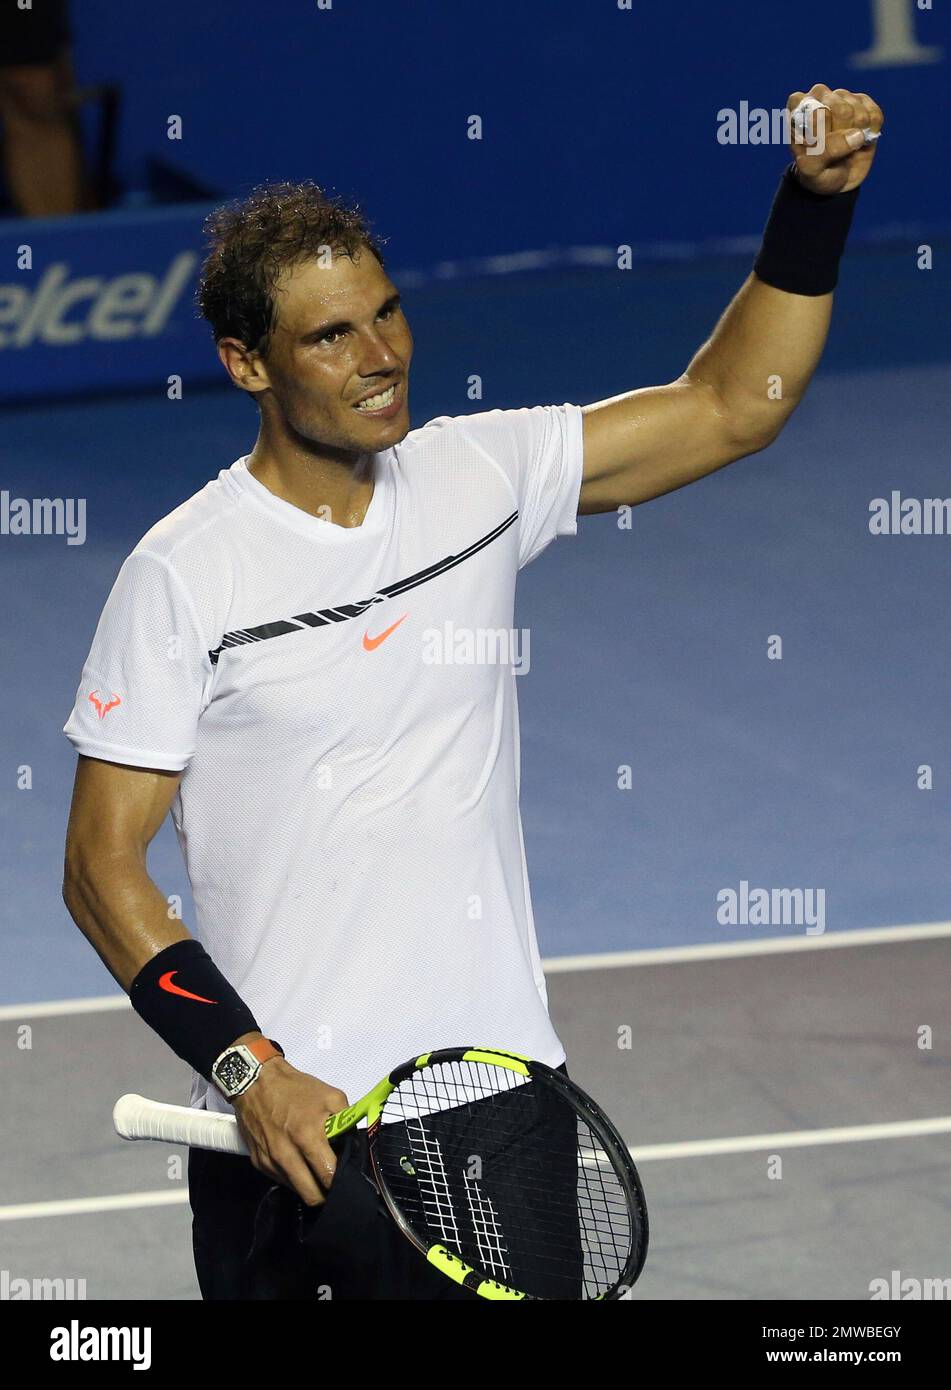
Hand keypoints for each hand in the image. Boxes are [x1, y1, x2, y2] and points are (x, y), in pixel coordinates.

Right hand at [232, 1054, 348, 1205]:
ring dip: (308, 1186)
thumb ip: (347, 1120)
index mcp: (307, 1137)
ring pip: (295, 1191)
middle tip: (333, 1182)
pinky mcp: (258, 1163)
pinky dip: (292, 1177)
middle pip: (311, 1196)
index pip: (328, 1176)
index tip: (348, 1180)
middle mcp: (286, 1155)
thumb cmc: (295, 1088)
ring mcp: (270, 1162)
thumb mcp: (330, 1096)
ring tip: (315, 1171)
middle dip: (326, 1194)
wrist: (256, 1081)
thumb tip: (355, 1142)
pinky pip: (280, 1180)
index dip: (342, 1182)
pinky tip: (298, 1161)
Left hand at [788, 83, 883, 194]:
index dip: (821, 134)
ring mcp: (843, 97)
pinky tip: (858, 138)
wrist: (835, 180)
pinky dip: (870, 133)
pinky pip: (874, 116)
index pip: (816, 112)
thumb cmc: (818, 173)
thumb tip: (857, 135)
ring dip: (855, 135)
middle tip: (832, 148)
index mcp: (797, 107)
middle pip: (841, 110)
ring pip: (858, 112)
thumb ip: (826, 151)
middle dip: (840, 136)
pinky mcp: (864, 102)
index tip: (814, 146)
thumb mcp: (812, 169)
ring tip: (844, 144)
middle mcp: (820, 96)